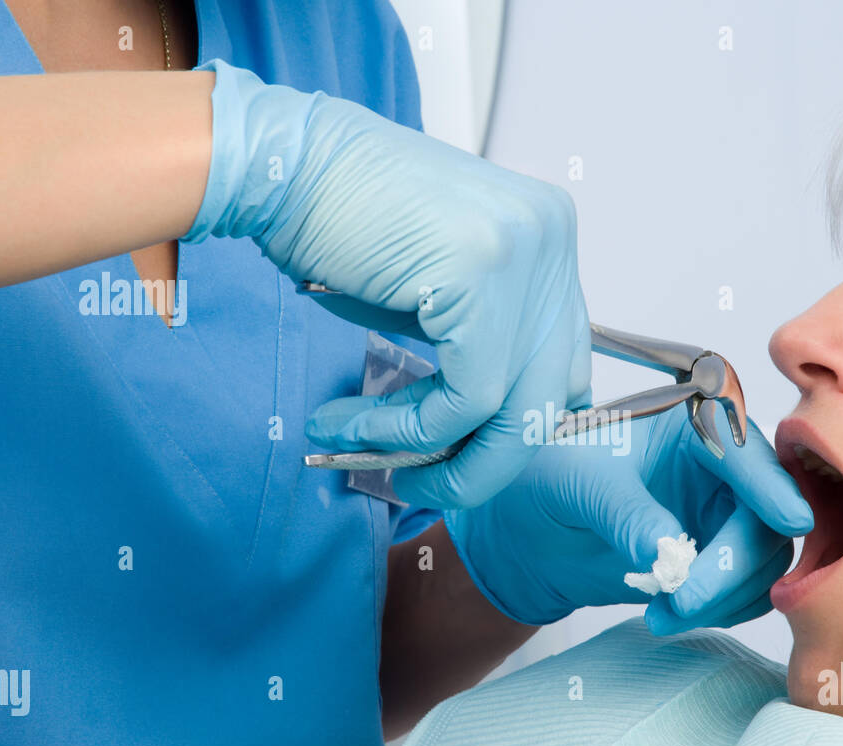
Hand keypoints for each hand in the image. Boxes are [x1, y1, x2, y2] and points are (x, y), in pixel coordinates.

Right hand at [183, 59, 590, 508]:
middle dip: (482, 461)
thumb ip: (477, 344)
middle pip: (552, 396)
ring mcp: (529, 256)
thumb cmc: (339, 221)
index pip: (564, 363)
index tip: (454, 457)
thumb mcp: (433, 291)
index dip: (511, 426)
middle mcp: (555, 241)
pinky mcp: (486, 278)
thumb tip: (487, 432)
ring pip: (515, 412)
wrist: (277, 165)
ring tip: (368, 454)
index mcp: (550, 237)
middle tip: (419, 483)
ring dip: (437, 457)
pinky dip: (408, 431)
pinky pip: (468, 399)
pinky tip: (353, 422)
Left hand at [443, 404, 813, 633]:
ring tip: (662, 614)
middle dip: (731, 566)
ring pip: (763, 561)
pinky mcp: (718, 559)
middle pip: (765, 517)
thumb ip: (626, 514)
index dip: (772, 486)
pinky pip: (745, 592)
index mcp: (694, 424)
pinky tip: (667, 615)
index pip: (744, 452)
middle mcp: (721, 467)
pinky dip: (717, 612)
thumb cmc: (549, 482)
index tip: (791, 521)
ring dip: (722, 598)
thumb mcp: (580, 486)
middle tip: (685, 599)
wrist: (528, 532)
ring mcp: (724, 515)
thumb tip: (670, 554)